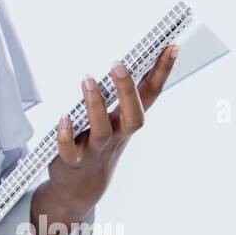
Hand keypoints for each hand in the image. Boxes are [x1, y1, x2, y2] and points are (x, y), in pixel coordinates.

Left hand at [30, 44, 179, 234]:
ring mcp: (96, 150)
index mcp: (127, 120)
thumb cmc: (98, 143)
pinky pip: (70, 151)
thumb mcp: (113, 119)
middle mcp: (117, 135)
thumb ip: (119, 94)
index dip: (163, 72)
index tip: (172, 46)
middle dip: (128, 90)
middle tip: (119, 63)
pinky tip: (63, 119)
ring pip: (102, 130)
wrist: (80, 188)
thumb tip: (127, 59)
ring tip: (87, 80)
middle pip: (133, 117)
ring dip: (95, 105)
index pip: (150, 95)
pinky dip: (66, 136)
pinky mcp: (73, 162)